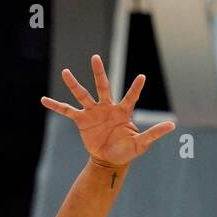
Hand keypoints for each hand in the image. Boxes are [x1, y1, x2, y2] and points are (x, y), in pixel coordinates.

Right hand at [41, 55, 175, 166]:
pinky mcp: (81, 121)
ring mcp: (93, 113)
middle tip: (95, 57)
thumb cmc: (127, 150)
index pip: (131, 97)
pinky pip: (66, 111)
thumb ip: (154, 133)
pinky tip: (44, 100)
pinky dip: (56, 106)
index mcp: (122, 111)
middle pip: (102, 86)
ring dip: (73, 84)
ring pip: (82, 95)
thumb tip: (172, 126)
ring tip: (65, 72)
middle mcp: (107, 107)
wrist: (109, 159)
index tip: (142, 77)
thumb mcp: (142, 143)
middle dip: (98, 72)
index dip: (136, 88)